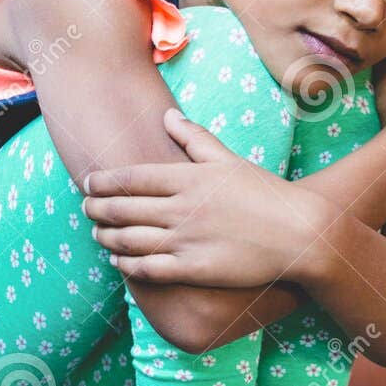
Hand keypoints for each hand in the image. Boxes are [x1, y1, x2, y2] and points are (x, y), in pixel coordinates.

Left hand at [81, 108, 330, 286]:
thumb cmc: (266, 193)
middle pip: (123, 209)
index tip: (88, 183)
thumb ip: (194, 138)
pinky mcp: (193, 268)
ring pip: (129, 240)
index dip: (103, 182)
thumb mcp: (229, 159)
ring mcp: (185, 240)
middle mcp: (180, 208)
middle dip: (97, 209)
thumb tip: (167, 116)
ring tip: (97, 235)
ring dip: (107, 238)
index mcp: (187, 178)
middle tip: (85, 208)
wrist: (300, 232)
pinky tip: (119, 264)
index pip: (131, 178)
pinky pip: (148, 269)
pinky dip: (127, 266)